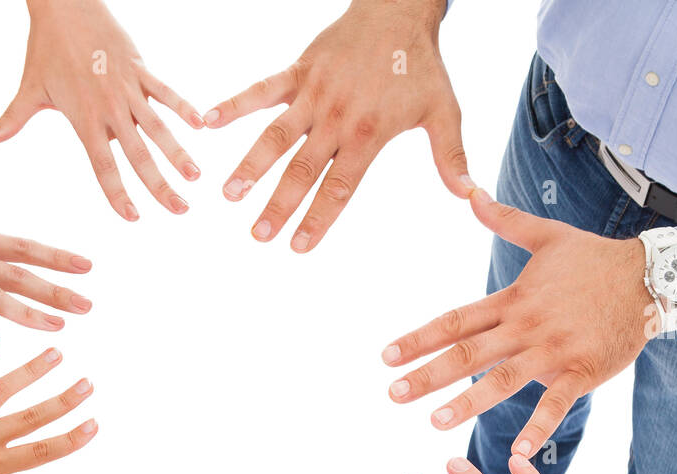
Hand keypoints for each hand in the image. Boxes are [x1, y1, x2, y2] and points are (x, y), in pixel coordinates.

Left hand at [0, 0, 203, 218]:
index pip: (103, 165)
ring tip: (196, 177)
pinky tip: (201, 125)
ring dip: (178, 152)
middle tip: (179, 210)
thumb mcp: (29, 88)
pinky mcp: (140, 67)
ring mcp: (128, 87)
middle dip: (159, 185)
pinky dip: (183, 106)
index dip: (118, 193)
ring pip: (157, 126)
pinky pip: (166, 90)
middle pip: (138, 154)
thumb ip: (12, 119)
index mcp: (83, 118)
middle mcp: (108, 107)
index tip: (133, 217)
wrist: (64, 4)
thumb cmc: (45, 48)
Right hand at [207, 0, 469, 252]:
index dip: (318, 218)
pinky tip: (207, 121)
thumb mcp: (443, 111)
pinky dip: (234, 103)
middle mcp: (337, 117)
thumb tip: (470, 197)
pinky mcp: (299, 71)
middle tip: (258, 236)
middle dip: (279, 205)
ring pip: (276, 134)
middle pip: (303, 169)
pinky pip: (262, 88)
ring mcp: (314, 94)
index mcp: (369, 133)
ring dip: (250, 164)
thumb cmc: (420, 66)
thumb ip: (450, 158)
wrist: (399, 10)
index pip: (339, 186)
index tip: (297, 247)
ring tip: (227, 194)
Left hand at [383, 189, 653, 454]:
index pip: (456, 321)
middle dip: (428, 375)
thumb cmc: (595, 259)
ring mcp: (554, 350)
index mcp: (513, 300)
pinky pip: (558, 402)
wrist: (653, 276)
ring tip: (435, 420)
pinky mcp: (583, 370)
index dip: (420, 338)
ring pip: (505, 379)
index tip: (386, 357)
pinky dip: (539, 426)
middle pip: (469, 353)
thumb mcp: (548, 235)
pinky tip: (517, 451)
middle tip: (393, 394)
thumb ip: (505, 221)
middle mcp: (526, 326)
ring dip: (470, 401)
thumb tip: (471, 194)